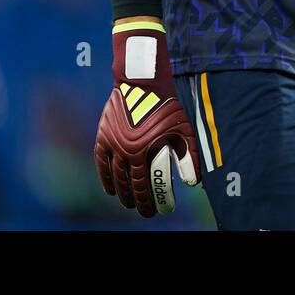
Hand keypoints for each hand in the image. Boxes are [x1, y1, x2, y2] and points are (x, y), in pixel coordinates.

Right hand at [94, 19, 201, 215]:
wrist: (142, 83)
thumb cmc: (167, 106)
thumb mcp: (183, 129)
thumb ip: (189, 156)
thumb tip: (193, 182)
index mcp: (144, 150)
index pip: (145, 185)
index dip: (149, 201)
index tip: (155, 211)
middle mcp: (125, 150)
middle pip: (129, 184)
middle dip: (136, 200)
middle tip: (143, 211)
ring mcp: (112, 143)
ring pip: (114, 175)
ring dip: (121, 192)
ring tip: (127, 203)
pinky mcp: (103, 135)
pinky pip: (101, 162)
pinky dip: (105, 176)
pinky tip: (110, 188)